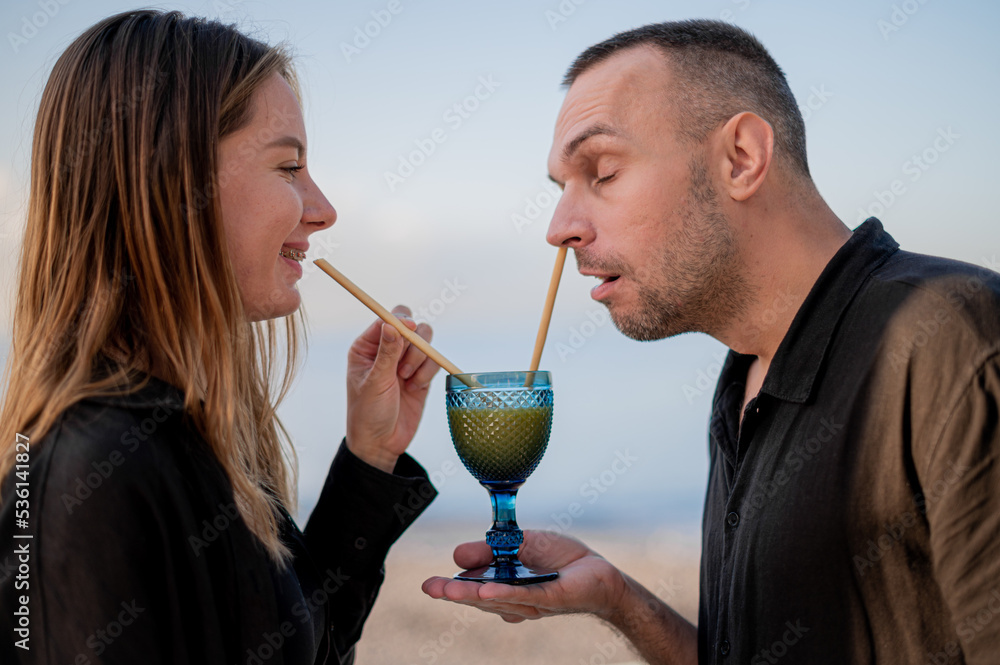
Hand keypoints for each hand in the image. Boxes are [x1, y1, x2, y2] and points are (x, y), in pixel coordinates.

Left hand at [346, 306, 439, 471]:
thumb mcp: (375, 382)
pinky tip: (414, 388)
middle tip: (404, 365)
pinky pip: (433, 360)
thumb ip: (387, 352)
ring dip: (419, 359)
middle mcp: (386, 350)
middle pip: (410, 325)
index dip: (400, 321)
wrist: (381, 443)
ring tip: (406, 379)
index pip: (386, 320)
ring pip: (425, 341)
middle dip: (413, 343)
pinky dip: (427, 372)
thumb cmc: (368, 413)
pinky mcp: (421, 374)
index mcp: (366, 347)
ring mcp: (405, 361)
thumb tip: (392, 323)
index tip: (409, 329)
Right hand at [421, 530, 627, 622]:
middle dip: (453, 594)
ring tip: (449, 591)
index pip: (474, 588)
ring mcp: (531, 602)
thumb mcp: (521, 544)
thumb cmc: (561, 560)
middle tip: (430, 589)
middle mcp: (513, 600)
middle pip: (479, 598)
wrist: (599, 572)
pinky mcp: (550, 600)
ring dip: (472, 595)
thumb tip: (458, 554)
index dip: (453, 588)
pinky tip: (487, 592)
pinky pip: (524, 597)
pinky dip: (504, 594)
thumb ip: (491, 548)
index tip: (430, 585)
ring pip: (497, 599)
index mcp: (504, 586)